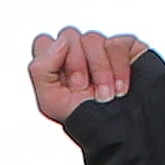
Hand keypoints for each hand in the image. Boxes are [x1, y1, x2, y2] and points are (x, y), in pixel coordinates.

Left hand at [26, 28, 144, 125]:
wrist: (120, 130)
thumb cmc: (86, 118)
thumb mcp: (50, 102)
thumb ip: (40, 69)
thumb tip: (61, 42)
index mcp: (56, 65)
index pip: (44, 42)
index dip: (50, 58)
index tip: (62, 83)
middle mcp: (77, 52)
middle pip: (68, 34)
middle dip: (75, 65)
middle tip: (82, 88)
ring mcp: (100, 48)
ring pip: (92, 38)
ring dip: (99, 72)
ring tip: (105, 95)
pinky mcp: (124, 46)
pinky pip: (116, 43)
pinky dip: (119, 69)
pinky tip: (120, 88)